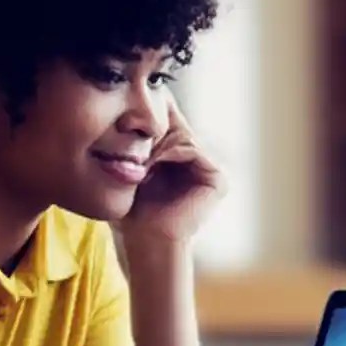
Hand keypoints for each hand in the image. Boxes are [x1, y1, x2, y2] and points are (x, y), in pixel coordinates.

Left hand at [120, 95, 226, 244]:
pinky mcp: (218, 179)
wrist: (145, 240)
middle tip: (129, 139)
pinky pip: (191, 148)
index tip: (128, 116)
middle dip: (151, 130)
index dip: (151, 116)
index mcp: (186, 160)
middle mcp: (203, 163)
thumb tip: (134, 105)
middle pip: (176, 126)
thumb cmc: (132, 209)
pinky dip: (169, 151)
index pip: (172, 123)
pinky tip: (151, 162)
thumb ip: (139, 140)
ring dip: (156, 142)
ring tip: (138, 157)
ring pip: (182, 135)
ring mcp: (213, 170)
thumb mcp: (133, 166)